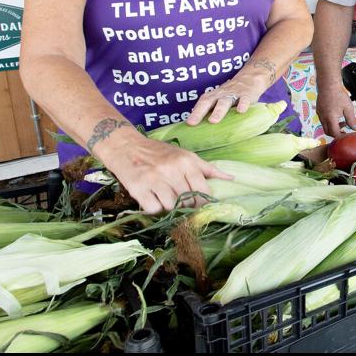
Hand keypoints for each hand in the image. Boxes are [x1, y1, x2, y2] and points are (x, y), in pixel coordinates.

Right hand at [95, 126, 232, 212]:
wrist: (124, 145)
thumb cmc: (158, 152)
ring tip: (165, 198)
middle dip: (186, 206)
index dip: (203, 202)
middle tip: (179, 202)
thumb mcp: (185, 155)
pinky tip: (152, 199)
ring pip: (171, 207)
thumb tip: (231, 179)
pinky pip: (153, 209)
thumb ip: (208, 169)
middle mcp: (171, 170)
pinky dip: (154, 208)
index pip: (203, 191)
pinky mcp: (138, 188)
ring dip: (169, 208)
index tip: (198, 204)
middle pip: (188, 201)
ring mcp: (154, 179)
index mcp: (186, 161)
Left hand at [184, 59, 278, 125]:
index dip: (194, 113)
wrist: (250, 78)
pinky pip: (244, 100)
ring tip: (213, 121)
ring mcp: (233, 94)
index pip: (201, 104)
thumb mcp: (220, 100)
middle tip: (193, 123)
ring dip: (218, 111)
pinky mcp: (247, 95)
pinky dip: (243, 105)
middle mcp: (220, 95)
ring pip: (224, 102)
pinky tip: (241, 111)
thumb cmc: (231, 94)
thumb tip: (203, 129)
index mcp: (213, 96)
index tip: (188, 124)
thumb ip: (213, 111)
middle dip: (200, 112)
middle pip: (208, 102)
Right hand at [317, 85, 355, 136]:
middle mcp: (323, 117)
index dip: (341, 137)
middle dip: (336, 133)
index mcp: (330, 118)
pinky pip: (323, 120)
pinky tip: (336, 115)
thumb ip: (352, 120)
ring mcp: (319, 113)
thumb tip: (355, 128)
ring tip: (342, 122)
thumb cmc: (339, 95)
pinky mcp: (319, 110)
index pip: (334, 133)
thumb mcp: (348, 108)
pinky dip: (329, 121)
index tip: (347, 135)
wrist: (328, 84)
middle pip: (328, 132)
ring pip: (325, 126)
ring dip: (333, 127)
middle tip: (344, 131)